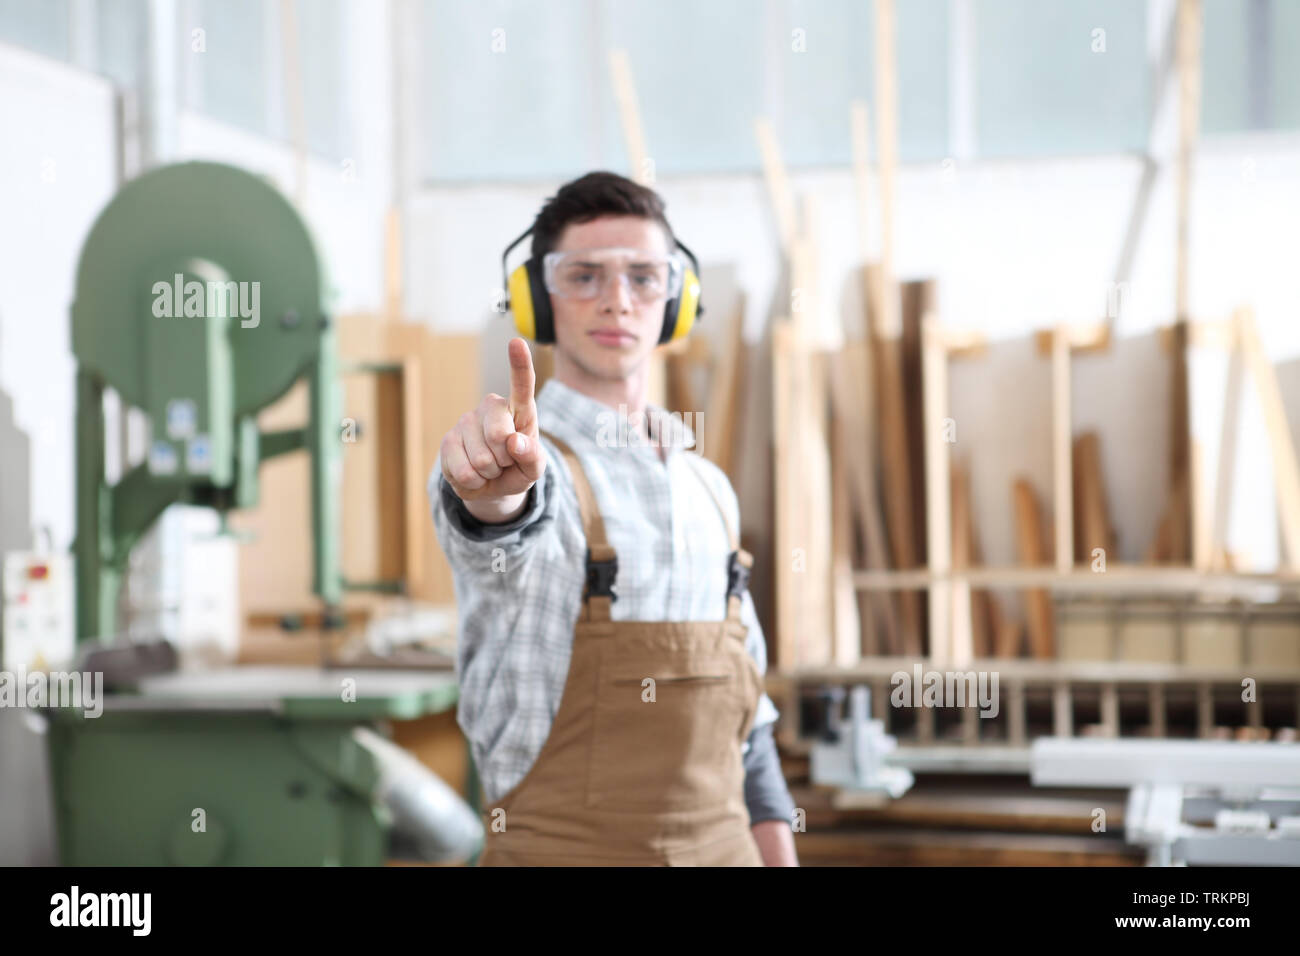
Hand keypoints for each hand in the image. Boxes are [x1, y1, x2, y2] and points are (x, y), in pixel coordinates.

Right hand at [440, 338, 544, 517]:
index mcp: (519, 410)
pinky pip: (464, 472)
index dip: (519, 365)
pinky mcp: (448, 441)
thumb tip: (515, 442)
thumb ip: (533, 457)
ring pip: (482, 459)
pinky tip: (474, 474)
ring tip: (490, 467)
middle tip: (505, 461)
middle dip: (506, 459)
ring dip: (490, 473)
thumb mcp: (534, 468)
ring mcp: (466, 422)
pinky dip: (474, 482)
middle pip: (500, 436)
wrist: (490, 486)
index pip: (521, 386)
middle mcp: (491, 408)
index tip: (517, 342)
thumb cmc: (517, 469)